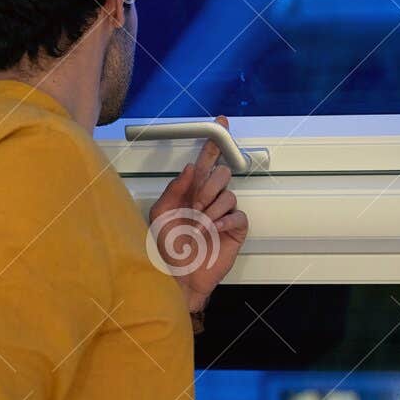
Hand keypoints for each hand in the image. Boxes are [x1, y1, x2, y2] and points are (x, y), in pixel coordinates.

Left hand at [147, 116, 248, 325]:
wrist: (179, 277)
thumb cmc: (167, 248)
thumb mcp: (161, 214)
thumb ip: (175, 188)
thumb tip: (193, 167)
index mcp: (191, 192)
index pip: (206, 162)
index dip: (214, 143)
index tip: (221, 123)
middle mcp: (209, 199)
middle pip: (221, 174)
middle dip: (207, 188)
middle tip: (195, 207)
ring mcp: (224, 214)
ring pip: (228, 194)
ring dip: (211, 210)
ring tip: (199, 226)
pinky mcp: (236, 230)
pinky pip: (238, 215)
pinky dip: (224, 221)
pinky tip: (213, 230)